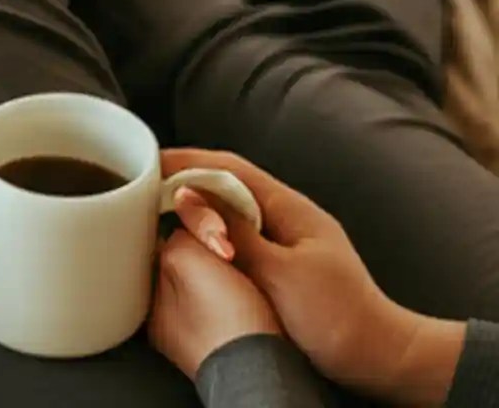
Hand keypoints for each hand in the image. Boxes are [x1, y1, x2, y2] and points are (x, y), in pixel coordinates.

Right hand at [163, 149, 465, 405]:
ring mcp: (278, 241)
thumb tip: (191, 196)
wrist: (377, 355)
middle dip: (182, 180)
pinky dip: (203, 235)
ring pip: (225, 211)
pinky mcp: (273, 266)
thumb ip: (235, 232)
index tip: (148, 162)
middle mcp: (282, 217)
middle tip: (139, 188)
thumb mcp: (281, 271)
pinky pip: (230, 238)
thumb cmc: (338, 315)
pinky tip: (183, 245)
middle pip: (223, 185)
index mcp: (288, 208)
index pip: (228, 167)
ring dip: (191, 207)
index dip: (186, 160)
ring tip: (150, 211)